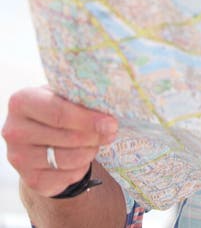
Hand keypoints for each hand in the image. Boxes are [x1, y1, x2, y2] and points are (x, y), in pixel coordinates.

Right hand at [2, 86, 117, 196]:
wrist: (38, 136)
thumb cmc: (55, 107)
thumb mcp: (62, 95)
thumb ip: (78, 98)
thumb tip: (108, 109)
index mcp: (21, 102)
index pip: (58, 113)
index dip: (87, 119)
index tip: (110, 123)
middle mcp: (14, 131)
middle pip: (66, 137)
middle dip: (94, 136)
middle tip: (111, 132)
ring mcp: (19, 158)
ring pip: (67, 159)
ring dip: (89, 151)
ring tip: (97, 143)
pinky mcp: (30, 180)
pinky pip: (64, 177)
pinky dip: (80, 168)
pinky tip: (83, 157)